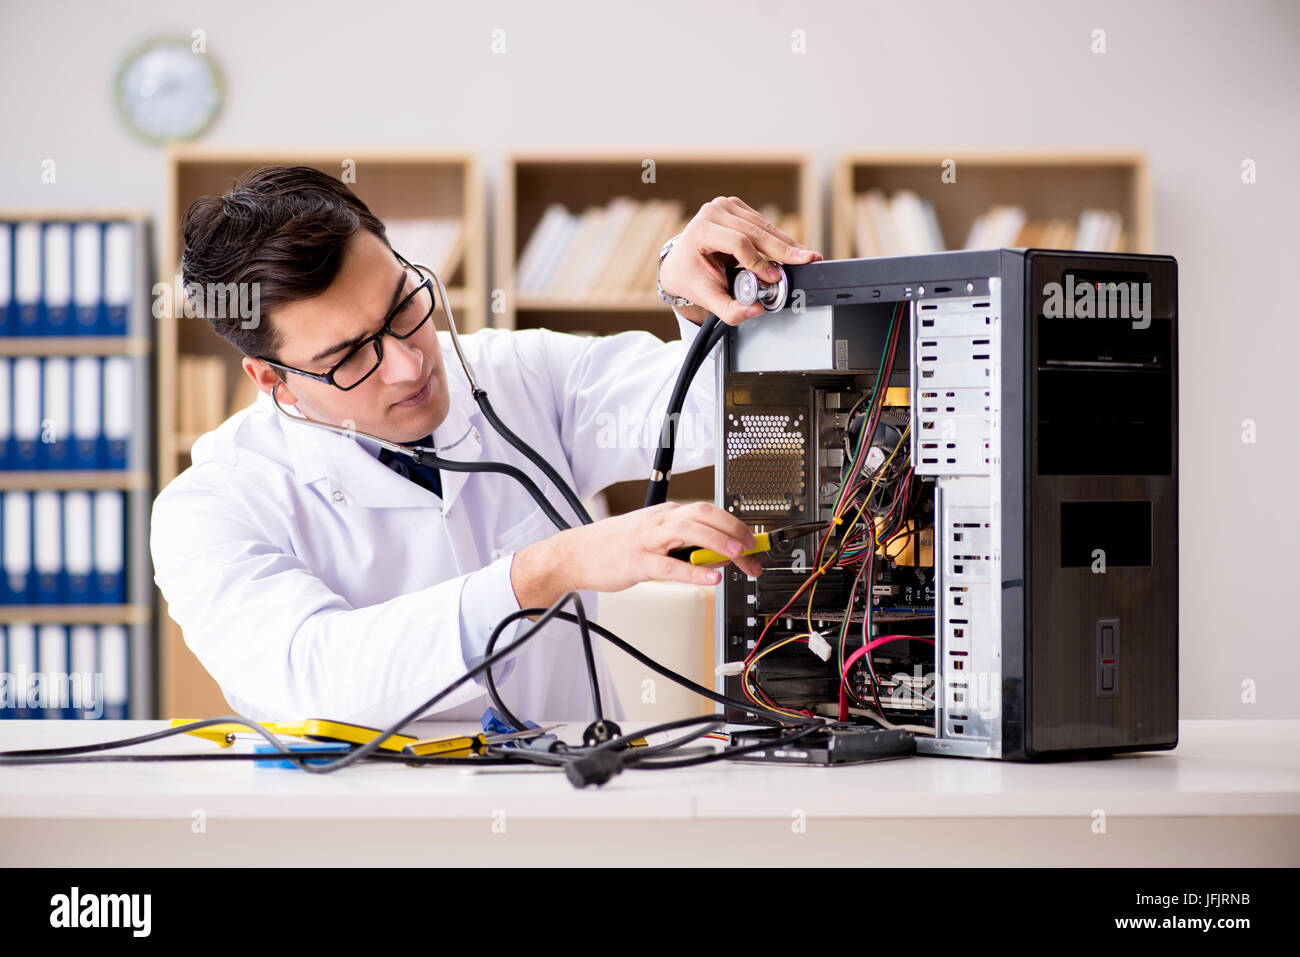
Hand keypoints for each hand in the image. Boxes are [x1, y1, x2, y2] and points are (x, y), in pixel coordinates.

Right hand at [511, 502, 764, 606]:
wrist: (575, 554)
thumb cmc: (613, 547)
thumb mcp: (652, 539)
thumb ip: (683, 545)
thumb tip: (716, 556)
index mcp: (665, 514)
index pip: (708, 512)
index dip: (735, 524)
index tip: (754, 542)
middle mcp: (659, 522)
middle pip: (704, 515)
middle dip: (734, 530)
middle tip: (753, 549)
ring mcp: (648, 540)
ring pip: (689, 532)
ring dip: (718, 541)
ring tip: (738, 555)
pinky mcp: (637, 562)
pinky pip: (670, 566)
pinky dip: (693, 571)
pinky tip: (711, 578)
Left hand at [659, 195, 822, 326]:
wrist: (680, 263)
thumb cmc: (691, 277)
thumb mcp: (706, 298)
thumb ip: (729, 309)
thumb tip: (755, 310)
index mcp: (701, 230)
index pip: (737, 242)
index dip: (758, 261)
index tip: (773, 278)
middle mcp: (713, 212)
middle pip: (756, 231)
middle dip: (784, 249)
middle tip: (806, 260)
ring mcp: (726, 206)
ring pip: (764, 226)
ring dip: (787, 244)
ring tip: (805, 257)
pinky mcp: (738, 207)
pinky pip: (763, 224)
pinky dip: (779, 238)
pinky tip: (792, 250)